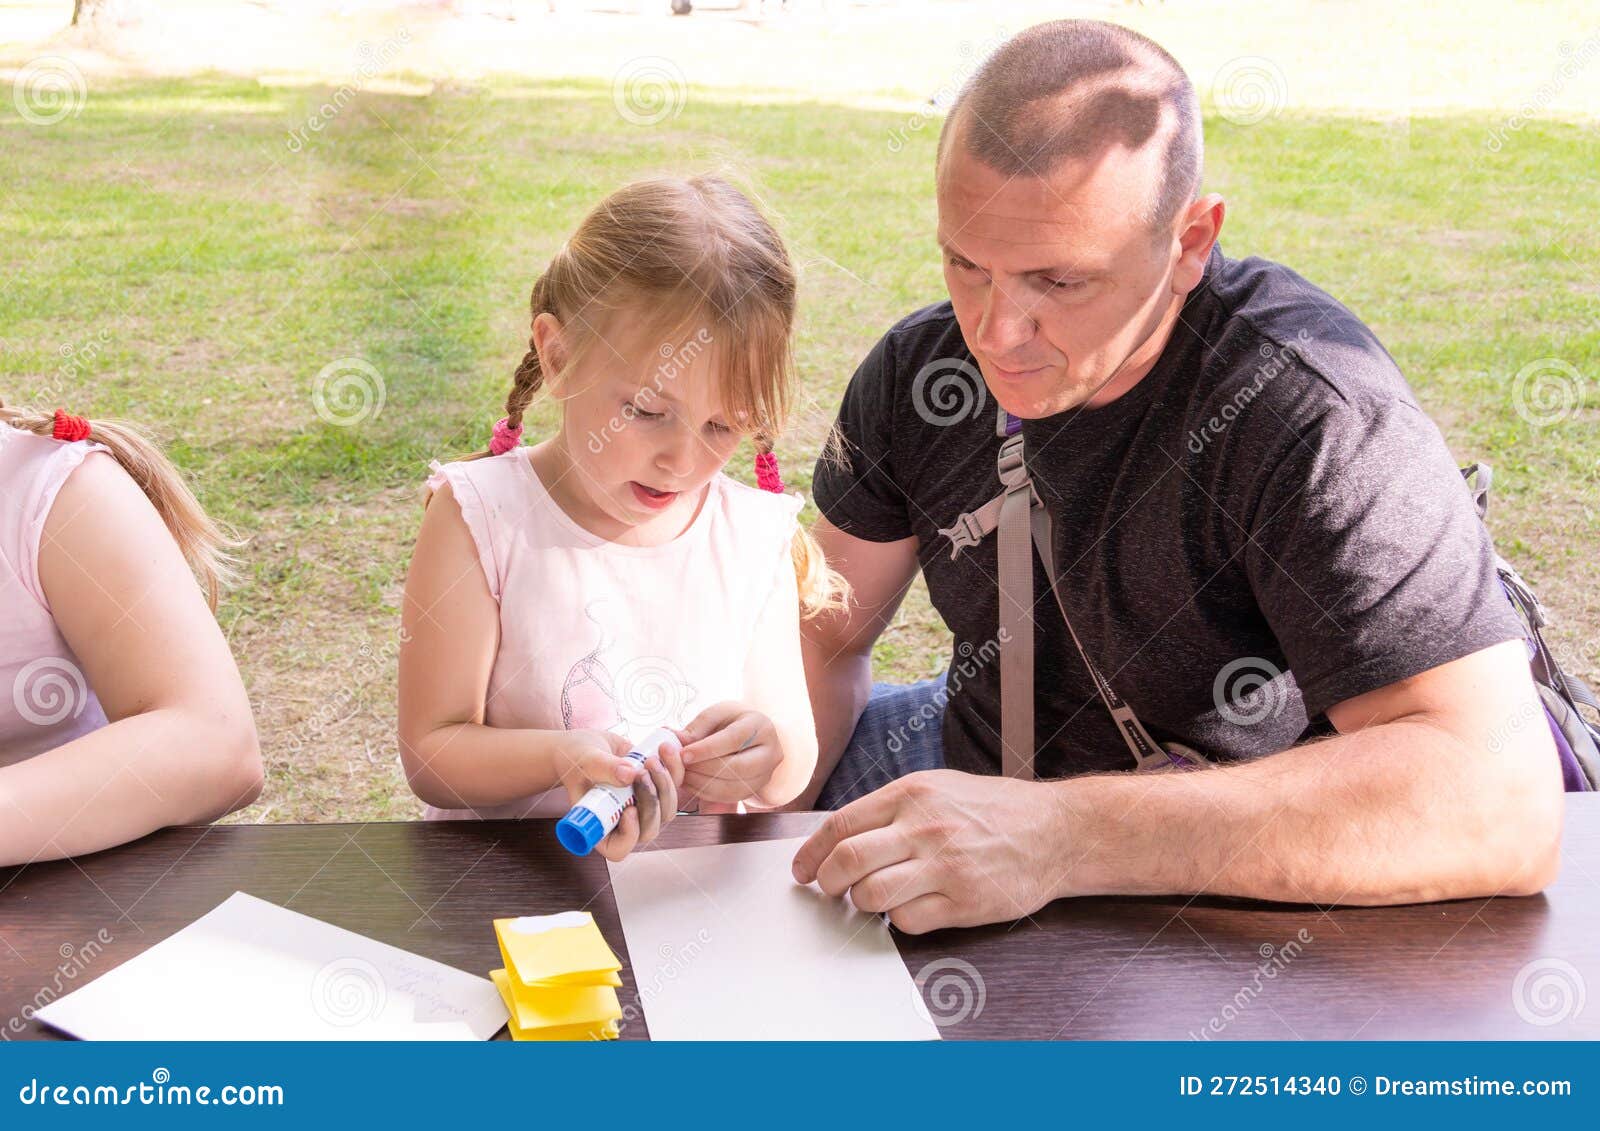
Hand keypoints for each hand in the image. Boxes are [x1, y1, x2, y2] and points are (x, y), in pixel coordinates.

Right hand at [557, 730, 684, 862]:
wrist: (589, 744)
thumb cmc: (577, 759)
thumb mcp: (586, 762)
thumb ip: (605, 768)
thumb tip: (630, 775)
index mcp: (600, 827)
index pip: (618, 849)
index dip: (629, 836)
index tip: (629, 810)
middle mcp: (624, 824)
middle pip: (649, 829)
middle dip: (651, 802)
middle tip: (641, 772)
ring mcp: (643, 809)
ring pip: (667, 809)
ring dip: (665, 784)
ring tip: (651, 758)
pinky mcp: (657, 790)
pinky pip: (676, 786)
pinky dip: (675, 769)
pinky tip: (664, 748)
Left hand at [672, 703, 782, 805]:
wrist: (751, 738)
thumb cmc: (732, 722)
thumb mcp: (716, 715)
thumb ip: (696, 727)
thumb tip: (673, 737)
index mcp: (761, 726)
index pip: (734, 739)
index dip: (707, 749)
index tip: (683, 754)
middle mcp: (770, 751)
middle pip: (737, 767)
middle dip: (704, 768)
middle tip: (680, 766)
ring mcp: (766, 774)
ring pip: (734, 786)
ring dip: (703, 783)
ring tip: (682, 775)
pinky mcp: (756, 789)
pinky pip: (730, 797)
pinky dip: (707, 793)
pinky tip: (691, 784)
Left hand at [789, 769, 1058, 933]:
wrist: (1057, 830)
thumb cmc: (996, 809)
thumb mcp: (939, 788)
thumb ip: (892, 808)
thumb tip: (841, 835)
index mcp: (912, 794)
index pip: (840, 825)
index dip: (811, 853)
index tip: (802, 870)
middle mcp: (924, 827)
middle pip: (847, 861)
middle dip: (827, 882)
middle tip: (828, 890)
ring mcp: (945, 866)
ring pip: (872, 895)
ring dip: (861, 904)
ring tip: (871, 900)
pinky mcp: (964, 901)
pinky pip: (908, 921)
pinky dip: (899, 920)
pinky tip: (910, 908)